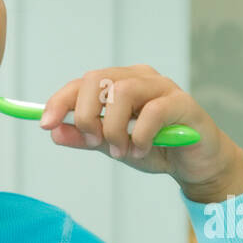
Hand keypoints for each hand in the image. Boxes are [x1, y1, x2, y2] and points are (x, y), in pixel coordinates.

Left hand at [39, 64, 242, 200]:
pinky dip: (140, 134)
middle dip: (87, 115)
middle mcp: (140, 78)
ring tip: (122, 151)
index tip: (45, 123)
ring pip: (123, 92)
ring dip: (114, 128)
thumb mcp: (114, 146)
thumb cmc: (157, 149)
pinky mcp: (183, 103)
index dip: (60, 101)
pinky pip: (154, 111)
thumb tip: (54, 131)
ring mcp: (163, 88)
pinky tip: (141, 150)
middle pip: (98, 80)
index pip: (82, 83)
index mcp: (120, 83)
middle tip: (95, 143)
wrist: (196, 164)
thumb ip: (86, 138)